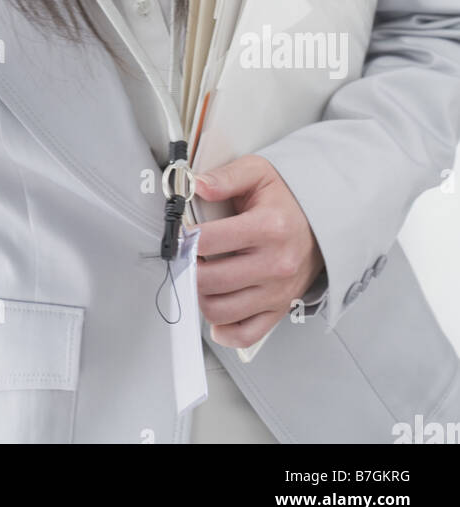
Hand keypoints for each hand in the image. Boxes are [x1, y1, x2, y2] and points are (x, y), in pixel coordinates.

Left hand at [193, 154, 324, 348]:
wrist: (326, 222)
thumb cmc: (289, 200)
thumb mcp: (259, 173)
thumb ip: (225, 177)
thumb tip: (197, 185)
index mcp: (268, 227)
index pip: (209, 240)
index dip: (184, 237)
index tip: (179, 234)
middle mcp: (274, 264)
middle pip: (210, 280)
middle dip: (188, 268)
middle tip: (185, 256)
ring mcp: (277, 291)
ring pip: (220, 310)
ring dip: (200, 295)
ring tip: (201, 275)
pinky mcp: (279, 308)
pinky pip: (246, 333)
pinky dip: (224, 330)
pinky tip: (215, 313)